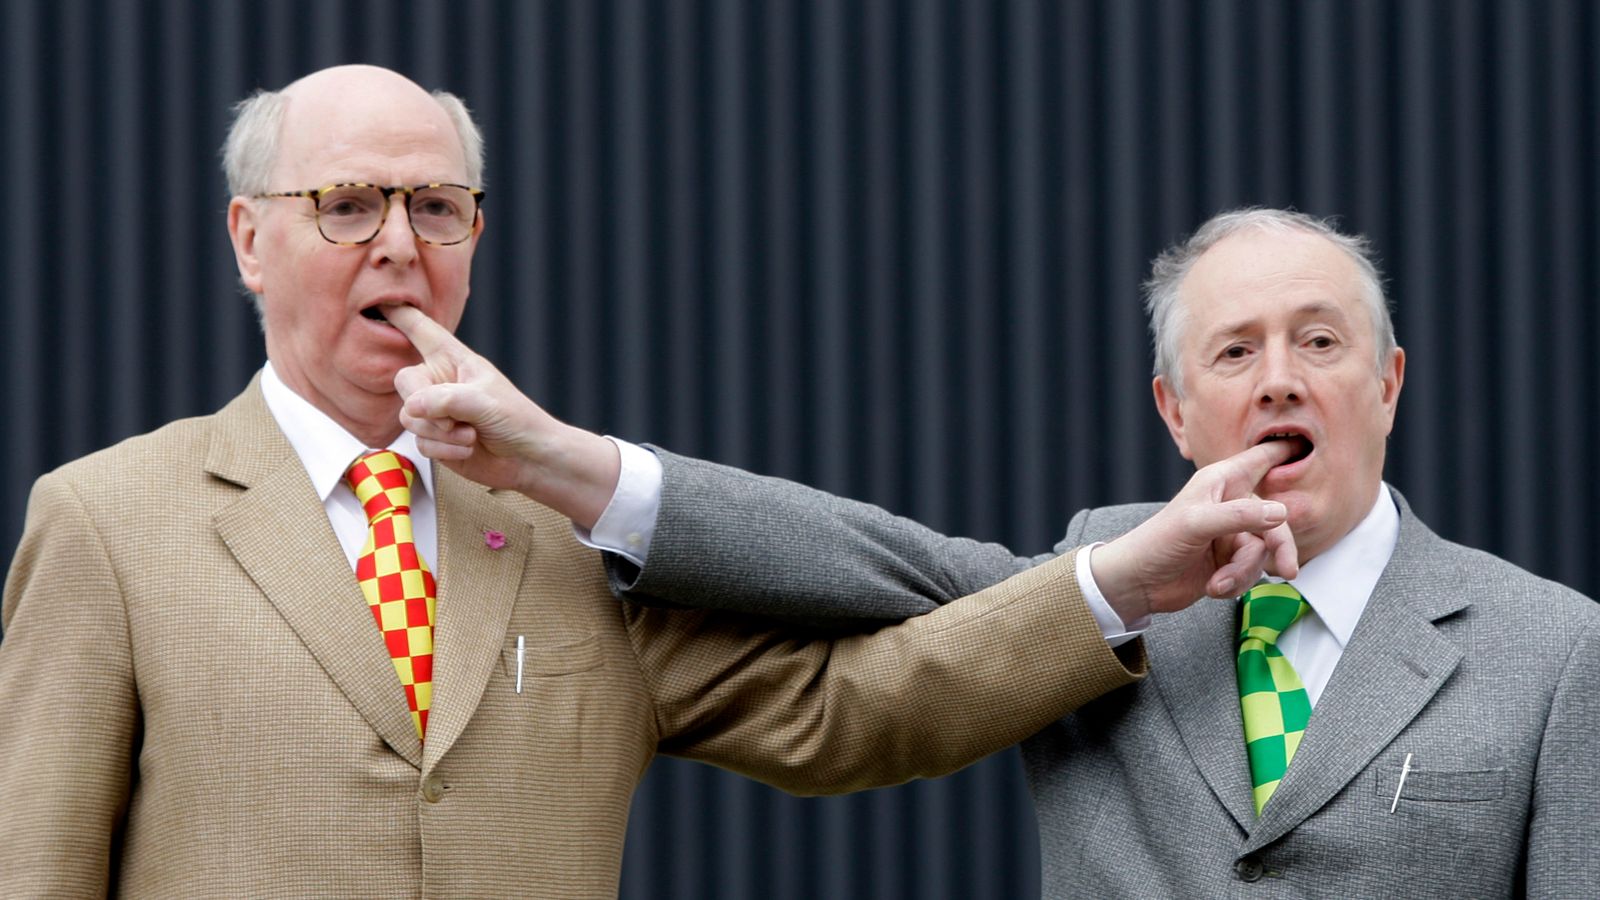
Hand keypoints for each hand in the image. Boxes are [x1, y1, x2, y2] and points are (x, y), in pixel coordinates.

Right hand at [386, 305, 619, 527]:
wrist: (529, 458)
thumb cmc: (517, 419)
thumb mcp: (485, 402)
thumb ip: (446, 399)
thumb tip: (412, 406)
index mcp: (455, 360)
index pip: (422, 331)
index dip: (401, 316)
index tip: (382, 304)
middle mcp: (440, 382)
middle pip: (404, 381)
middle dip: (425, 407)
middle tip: (452, 421)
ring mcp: (437, 412)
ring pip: (409, 418)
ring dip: (441, 434)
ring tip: (470, 434)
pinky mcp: (436, 439)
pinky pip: (421, 443)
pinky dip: (445, 449)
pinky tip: (468, 448)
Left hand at [1090, 441, 1298, 624]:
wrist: (1137, 583)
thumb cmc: (1157, 542)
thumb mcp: (1196, 523)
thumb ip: (1240, 516)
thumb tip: (1281, 513)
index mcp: (1221, 482)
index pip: (1260, 460)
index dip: (1283, 451)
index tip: (1307, 443)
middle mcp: (1230, 505)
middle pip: (1275, 521)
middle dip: (1280, 548)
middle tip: (1288, 571)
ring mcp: (1230, 535)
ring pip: (1262, 553)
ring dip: (1243, 573)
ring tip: (1218, 583)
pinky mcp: (1228, 561)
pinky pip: (1250, 572)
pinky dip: (1235, 583)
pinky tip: (1212, 588)